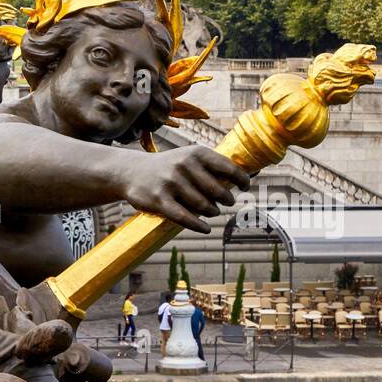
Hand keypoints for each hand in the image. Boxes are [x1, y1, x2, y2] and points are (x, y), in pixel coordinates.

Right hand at [124, 145, 249, 235]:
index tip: (245, 188)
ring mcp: (171, 183)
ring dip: (212, 212)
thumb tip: (250, 174)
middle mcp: (184, 165)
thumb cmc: (169, 166)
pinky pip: (185, 218)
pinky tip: (205, 228)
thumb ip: (214, 166)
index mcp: (196, 153)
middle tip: (225, 203)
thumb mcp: (189, 157)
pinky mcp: (159, 200)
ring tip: (211, 212)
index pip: (229, 168)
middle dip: (226, 200)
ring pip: (203, 206)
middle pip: (218, 192)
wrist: (132, 171)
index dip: (242, 180)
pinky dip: (199, 226)